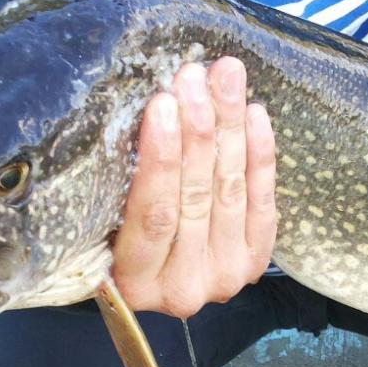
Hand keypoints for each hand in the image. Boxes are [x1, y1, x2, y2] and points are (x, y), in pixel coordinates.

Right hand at [110, 57, 277, 316]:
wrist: (153, 277)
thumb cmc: (112, 237)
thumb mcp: (103, 220)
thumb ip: (121, 184)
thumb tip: (154, 108)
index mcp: (135, 282)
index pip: (153, 214)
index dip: (162, 158)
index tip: (163, 103)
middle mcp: (184, 289)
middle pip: (196, 198)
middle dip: (198, 131)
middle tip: (194, 78)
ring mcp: (224, 278)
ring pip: (229, 193)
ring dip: (228, 129)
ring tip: (224, 79)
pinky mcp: (254, 262)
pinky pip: (263, 203)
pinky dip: (260, 156)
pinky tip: (255, 113)